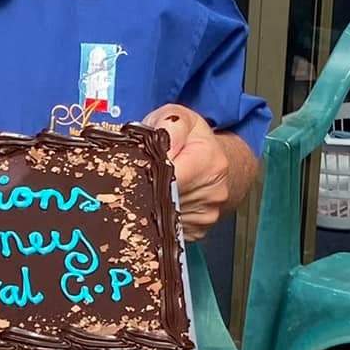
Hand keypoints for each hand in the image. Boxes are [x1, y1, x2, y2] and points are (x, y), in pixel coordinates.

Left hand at [142, 105, 228, 237]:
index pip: (168, 177)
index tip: (134, 171)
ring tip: (149, 188)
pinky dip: (161, 219)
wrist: (216, 161)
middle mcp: (213, 192)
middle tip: (134, 180)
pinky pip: (170, 230)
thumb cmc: (194, 140)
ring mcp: (207, 215)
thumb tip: (159, 148)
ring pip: (164, 218)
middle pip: (164, 200)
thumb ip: (168, 125)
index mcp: (208, 162)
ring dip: (151, 206)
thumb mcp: (182, 119)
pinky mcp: (199, 231)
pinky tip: (160, 203)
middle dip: (146, 190)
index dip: (147, 174)